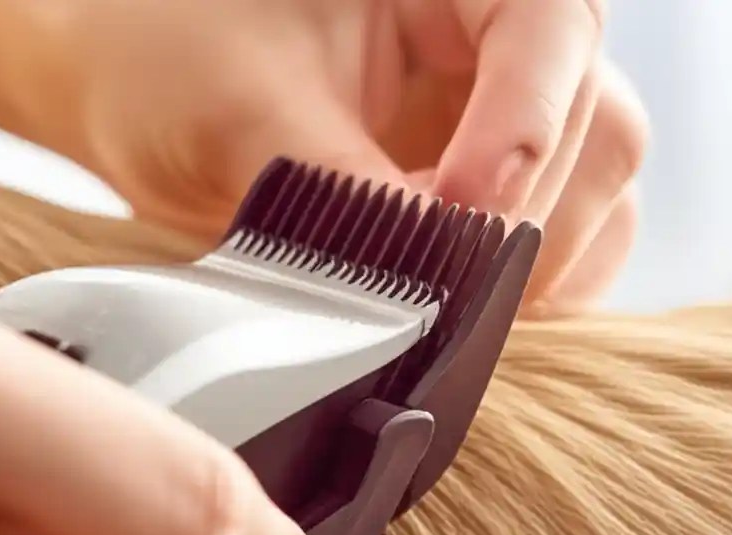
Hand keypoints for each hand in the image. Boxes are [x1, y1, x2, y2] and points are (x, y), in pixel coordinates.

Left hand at [41, 0, 647, 316]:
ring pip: (601, 182)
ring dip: (539, 261)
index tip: (466, 203)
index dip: (527, 119)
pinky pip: (578, 235)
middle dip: (526, 214)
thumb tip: (431, 294)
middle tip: (443, 281)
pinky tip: (471, 309)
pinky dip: (540, 287)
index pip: (552, 25)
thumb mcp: (244, 112)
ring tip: (443, 297)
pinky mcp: (502, 178)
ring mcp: (509, 107)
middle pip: (596, 119)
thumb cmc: (167, 52)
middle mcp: (498, 31)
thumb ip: (349, 194)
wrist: (129, 91)